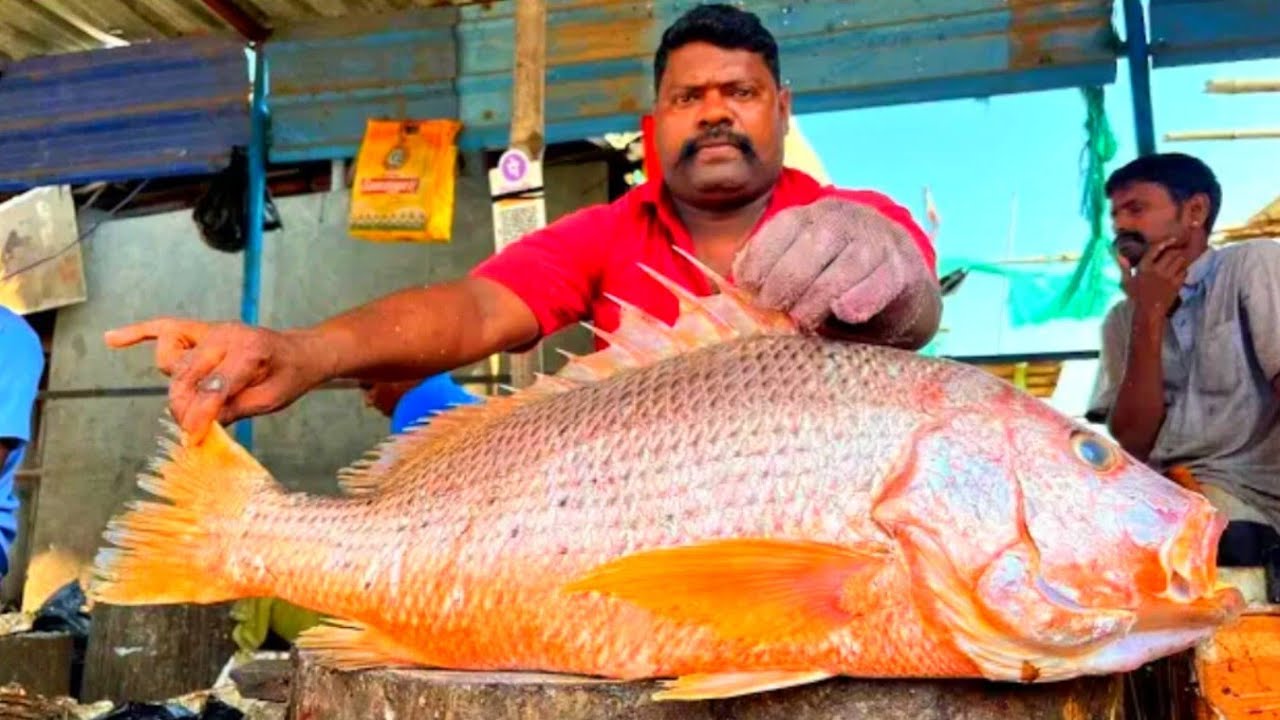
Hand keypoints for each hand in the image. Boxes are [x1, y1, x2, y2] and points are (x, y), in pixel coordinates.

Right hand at [104, 318, 326, 440]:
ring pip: (171, 360)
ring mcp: (212, 330)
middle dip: (184, 408)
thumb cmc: (288, 377)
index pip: (213, 387)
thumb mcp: (270, 401)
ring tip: (193, 404)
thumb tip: (199, 426)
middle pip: (185, 376)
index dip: (200, 417)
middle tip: (191, 432)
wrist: (299, 352)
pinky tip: (112, 339)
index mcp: (250, 351)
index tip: (193, 439)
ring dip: (175, 386)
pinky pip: (164, 328)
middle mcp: (227, 335)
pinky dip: (138, 332)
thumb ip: (234, 409)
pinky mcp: (201, 329)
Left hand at [733, 197, 936, 338]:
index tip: (748, 286)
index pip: (785, 225)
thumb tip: (732, 287)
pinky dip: (860, 297)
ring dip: (819, 294)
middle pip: (816, 241)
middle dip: (788, 277)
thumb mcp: (797, 267)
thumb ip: (766, 272)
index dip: (762, 256)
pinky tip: (843, 312)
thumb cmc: (832, 278)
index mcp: (812, 216)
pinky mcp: (902, 269)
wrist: (897, 280)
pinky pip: (882, 280)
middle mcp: (847, 222)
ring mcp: (878, 243)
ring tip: (802, 320)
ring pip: (849, 262)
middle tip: (774, 307)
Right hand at [1121, 238, 1186, 317]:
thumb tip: (1118, 254)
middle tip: (1176, 252)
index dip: (1165, 242)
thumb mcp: (1126, 281)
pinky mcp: (1176, 284)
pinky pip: (1184, 271)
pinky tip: (1179, 272)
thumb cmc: (1136, 296)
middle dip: (1175, 251)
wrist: (1148, 312)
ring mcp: (1168, 277)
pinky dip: (1183, 270)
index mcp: (1143, 268)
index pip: (1155, 249)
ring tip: (1178, 261)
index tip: (1171, 239)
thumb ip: (1124, 267)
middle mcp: (1156, 270)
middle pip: (1172, 253)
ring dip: (1180, 259)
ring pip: (1180, 260)